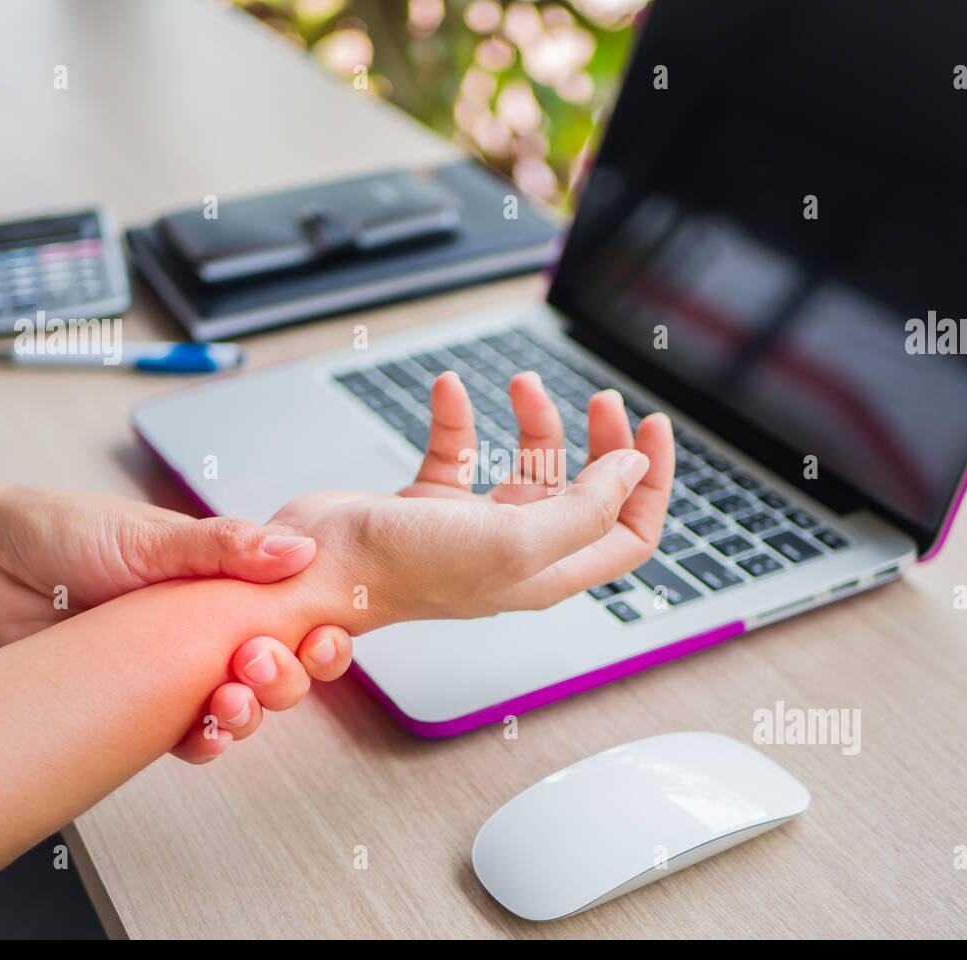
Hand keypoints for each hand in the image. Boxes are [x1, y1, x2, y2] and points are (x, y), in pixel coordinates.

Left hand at [0, 486, 354, 760]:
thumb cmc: (68, 533)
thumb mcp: (154, 536)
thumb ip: (226, 547)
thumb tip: (298, 551)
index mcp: (226, 581)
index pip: (296, 612)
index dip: (319, 632)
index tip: (321, 638)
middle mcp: (209, 628)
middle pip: (279, 669)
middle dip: (284, 678)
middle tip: (256, 665)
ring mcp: (175, 668)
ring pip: (239, 707)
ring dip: (246, 715)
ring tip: (226, 705)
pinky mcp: (138, 705)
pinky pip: (186, 735)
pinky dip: (202, 743)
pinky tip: (201, 736)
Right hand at [264, 369, 674, 632]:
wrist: (315, 568)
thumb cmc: (405, 568)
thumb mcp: (515, 539)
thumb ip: (586, 509)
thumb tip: (634, 470)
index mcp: (546, 570)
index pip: (627, 533)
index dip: (651, 483)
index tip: (651, 427)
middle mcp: (515, 552)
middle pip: (586, 494)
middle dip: (603, 444)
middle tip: (603, 401)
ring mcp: (472, 528)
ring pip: (527, 466)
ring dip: (533, 418)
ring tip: (521, 383)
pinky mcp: (428, 503)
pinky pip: (459, 450)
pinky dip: (458, 416)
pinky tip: (450, 391)